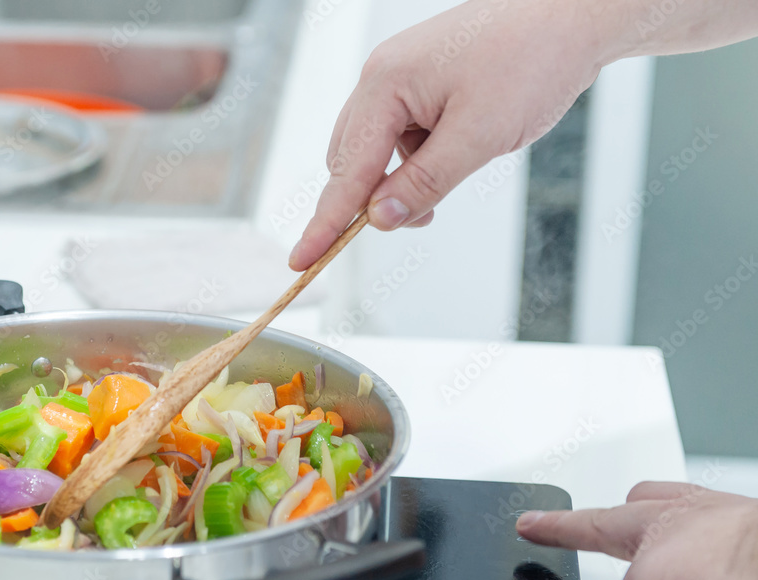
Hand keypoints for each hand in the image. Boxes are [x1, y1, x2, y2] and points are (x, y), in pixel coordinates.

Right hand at [288, 0, 615, 269]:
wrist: (572, 14)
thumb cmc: (531, 57)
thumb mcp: (479, 134)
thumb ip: (425, 182)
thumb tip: (380, 219)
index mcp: (386, 85)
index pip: (346, 171)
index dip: (326, 223)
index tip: (302, 259)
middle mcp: (382, 78)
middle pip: (351, 161)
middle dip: (370, 200)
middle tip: (412, 223)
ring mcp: (401, 78)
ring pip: (377, 151)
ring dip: (400, 181)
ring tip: (448, 184)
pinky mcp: (422, 83)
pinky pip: (402, 136)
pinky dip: (418, 160)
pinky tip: (453, 157)